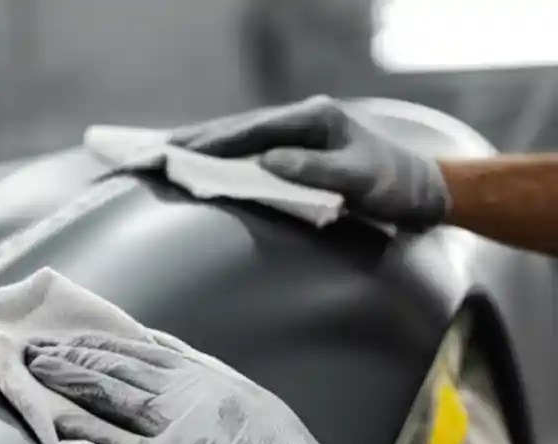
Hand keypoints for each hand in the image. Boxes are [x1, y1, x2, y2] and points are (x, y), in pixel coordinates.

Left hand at [25, 331, 370, 443]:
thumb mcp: (248, 396)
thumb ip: (205, 374)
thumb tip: (163, 351)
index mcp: (205, 378)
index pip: (140, 351)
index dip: (100, 343)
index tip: (71, 338)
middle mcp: (185, 395)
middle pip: (116, 367)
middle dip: (73, 356)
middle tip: (38, 349)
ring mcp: (173, 429)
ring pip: (108, 395)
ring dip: (68, 381)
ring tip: (36, 371)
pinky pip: (114, 443)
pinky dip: (83, 429)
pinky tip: (56, 419)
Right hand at [170, 95, 449, 228]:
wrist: (421, 191)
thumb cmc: (392, 187)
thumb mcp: (357, 180)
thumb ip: (313, 170)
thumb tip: (268, 161)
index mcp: (315, 117)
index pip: (255, 129)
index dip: (216, 141)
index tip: (181, 151)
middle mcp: (304, 117)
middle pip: (240, 126)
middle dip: (199, 138)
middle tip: (158, 149)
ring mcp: (300, 130)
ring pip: (243, 134)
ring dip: (206, 143)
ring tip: (169, 151)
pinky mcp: (298, 146)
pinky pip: (252, 146)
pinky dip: (224, 152)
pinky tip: (204, 158)